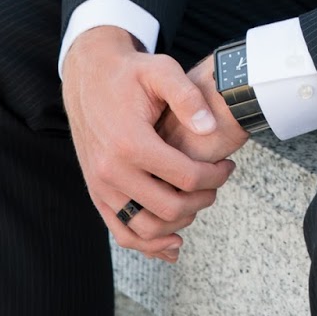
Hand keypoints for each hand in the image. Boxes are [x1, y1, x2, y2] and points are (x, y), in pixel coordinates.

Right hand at [62, 26, 235, 263]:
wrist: (89, 76)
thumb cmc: (129, 73)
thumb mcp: (161, 70)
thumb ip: (188, 97)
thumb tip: (210, 128)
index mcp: (130, 142)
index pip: (185, 177)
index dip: (215, 176)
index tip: (227, 166)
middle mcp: (111, 171)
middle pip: (170, 208)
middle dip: (202, 200)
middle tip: (216, 182)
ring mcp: (101, 187)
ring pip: (146, 228)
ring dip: (179, 224)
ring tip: (198, 203)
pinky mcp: (97, 194)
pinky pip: (121, 232)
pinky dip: (148, 244)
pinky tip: (172, 243)